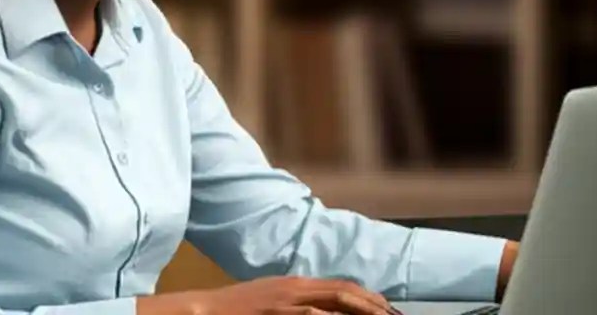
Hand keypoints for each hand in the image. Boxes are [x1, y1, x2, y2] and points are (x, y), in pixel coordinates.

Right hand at [138, 275, 399, 314]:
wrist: (206, 309)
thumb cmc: (240, 309)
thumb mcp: (274, 299)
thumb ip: (300, 302)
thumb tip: (325, 309)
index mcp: (298, 284)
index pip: (343, 286)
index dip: (369, 297)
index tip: (389, 309)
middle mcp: (297, 288)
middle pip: (345, 293)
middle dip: (373, 305)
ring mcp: (286, 301)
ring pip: (333, 303)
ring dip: (359, 311)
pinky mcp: (276, 312)